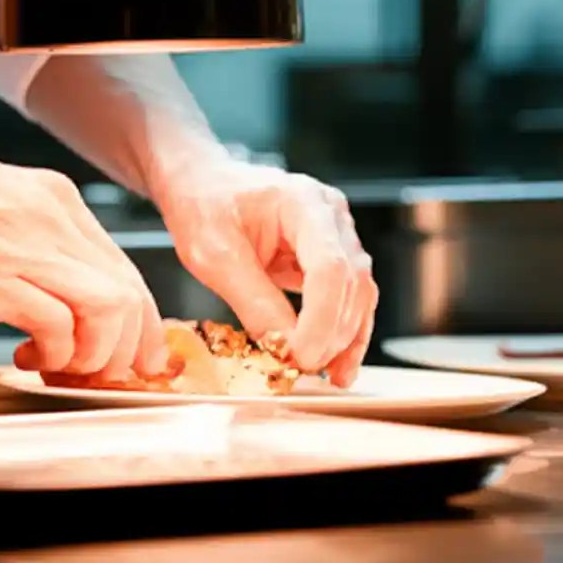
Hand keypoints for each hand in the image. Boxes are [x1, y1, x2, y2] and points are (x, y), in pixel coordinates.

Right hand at [0, 130, 167, 380]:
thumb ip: (31, 241)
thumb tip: (52, 290)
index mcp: (56, 200)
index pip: (124, 269)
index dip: (138, 320)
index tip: (130, 351)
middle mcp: (53, 220)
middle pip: (129, 294)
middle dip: (128, 349)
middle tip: (103, 375)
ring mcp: (27, 247)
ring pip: (108, 311)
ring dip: (95, 357)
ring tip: (62, 369)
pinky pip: (58, 328)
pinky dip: (54, 356)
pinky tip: (25, 359)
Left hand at [154, 161, 376, 386]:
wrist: (203, 185)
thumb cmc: (204, 207)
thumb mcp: (214, 256)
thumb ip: (252, 301)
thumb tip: (285, 348)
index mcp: (302, 202)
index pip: (330, 266)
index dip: (321, 318)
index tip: (302, 356)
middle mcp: (331, 214)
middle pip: (351, 282)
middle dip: (332, 334)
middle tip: (302, 370)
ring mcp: (337, 234)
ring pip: (360, 293)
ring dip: (345, 338)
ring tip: (327, 376)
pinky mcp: (331, 255)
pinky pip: (349, 297)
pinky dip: (344, 332)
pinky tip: (338, 365)